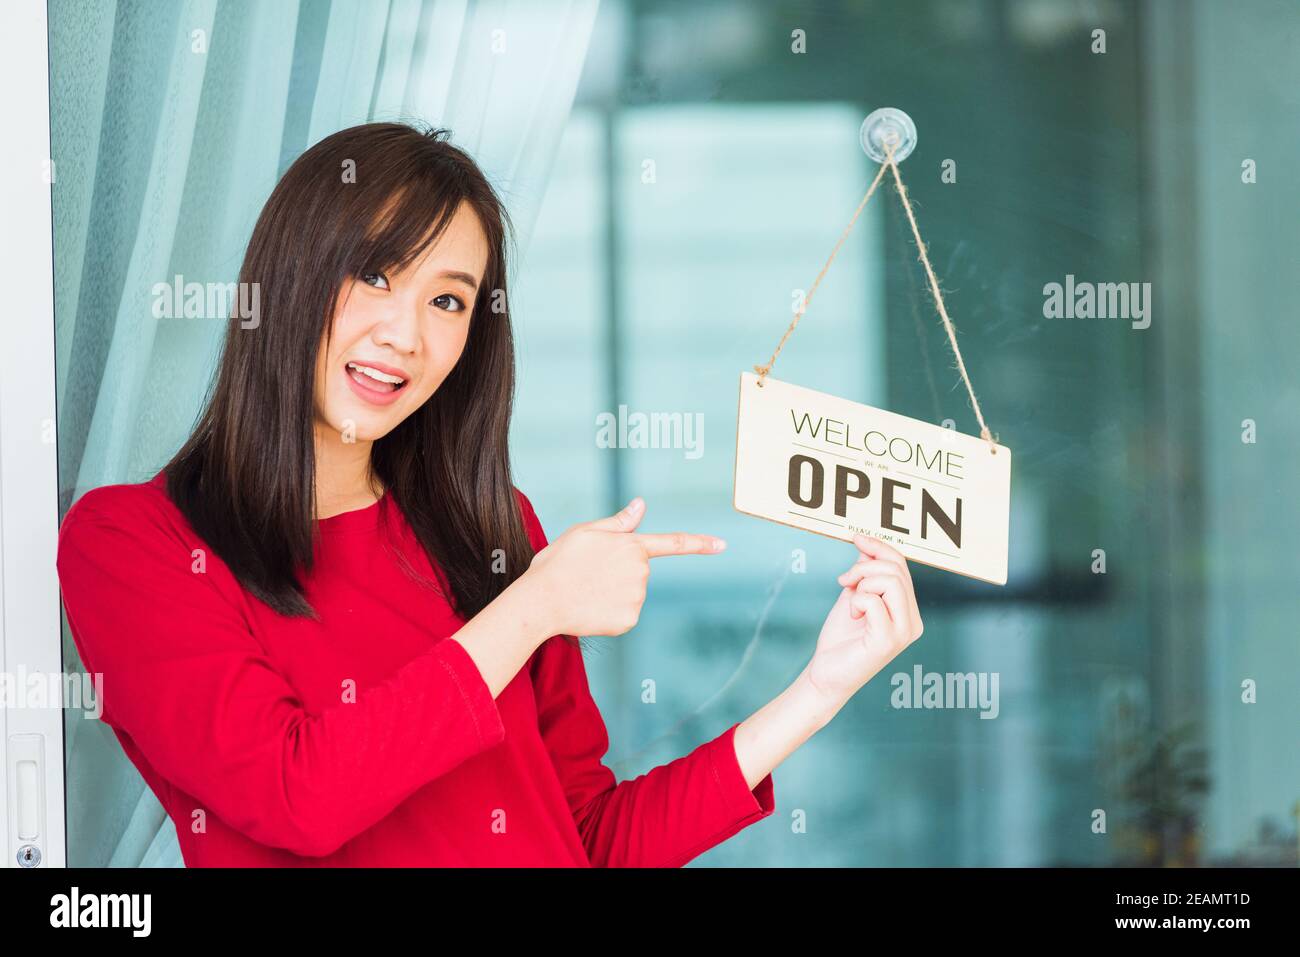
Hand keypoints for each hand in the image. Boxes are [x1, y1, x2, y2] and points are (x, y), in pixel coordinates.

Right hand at [522, 498, 725, 637]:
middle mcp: (641, 572)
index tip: (723, 544)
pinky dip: (609, 612)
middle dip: (619, 571)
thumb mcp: (585, 533)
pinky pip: (624, 614)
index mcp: (632, 546)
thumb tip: (642, 505)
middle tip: (588, 573)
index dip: (699, 543)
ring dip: (613, 592)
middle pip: (638, 570)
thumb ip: (619, 523)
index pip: (673, 542)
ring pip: (631, 593)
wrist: (541, 600)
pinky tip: (590, 607)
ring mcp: (637, 598)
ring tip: (585, 589)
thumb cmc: (558, 563)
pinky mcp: (629, 621)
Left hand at [804, 533, 923, 714]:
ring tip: (850, 601)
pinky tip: (853, 615)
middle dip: (865, 567)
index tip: (857, 538)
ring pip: (890, 582)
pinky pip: (874, 601)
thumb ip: (865, 574)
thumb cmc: (841, 639)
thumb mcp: (854, 597)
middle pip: (897, 571)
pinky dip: (857, 601)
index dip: (879, 548)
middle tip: (845, 580)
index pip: (902, 567)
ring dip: (862, 584)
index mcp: (908, 611)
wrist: (826, 674)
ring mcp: (904, 633)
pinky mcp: (888, 641)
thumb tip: (867, 546)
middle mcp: (913, 622)